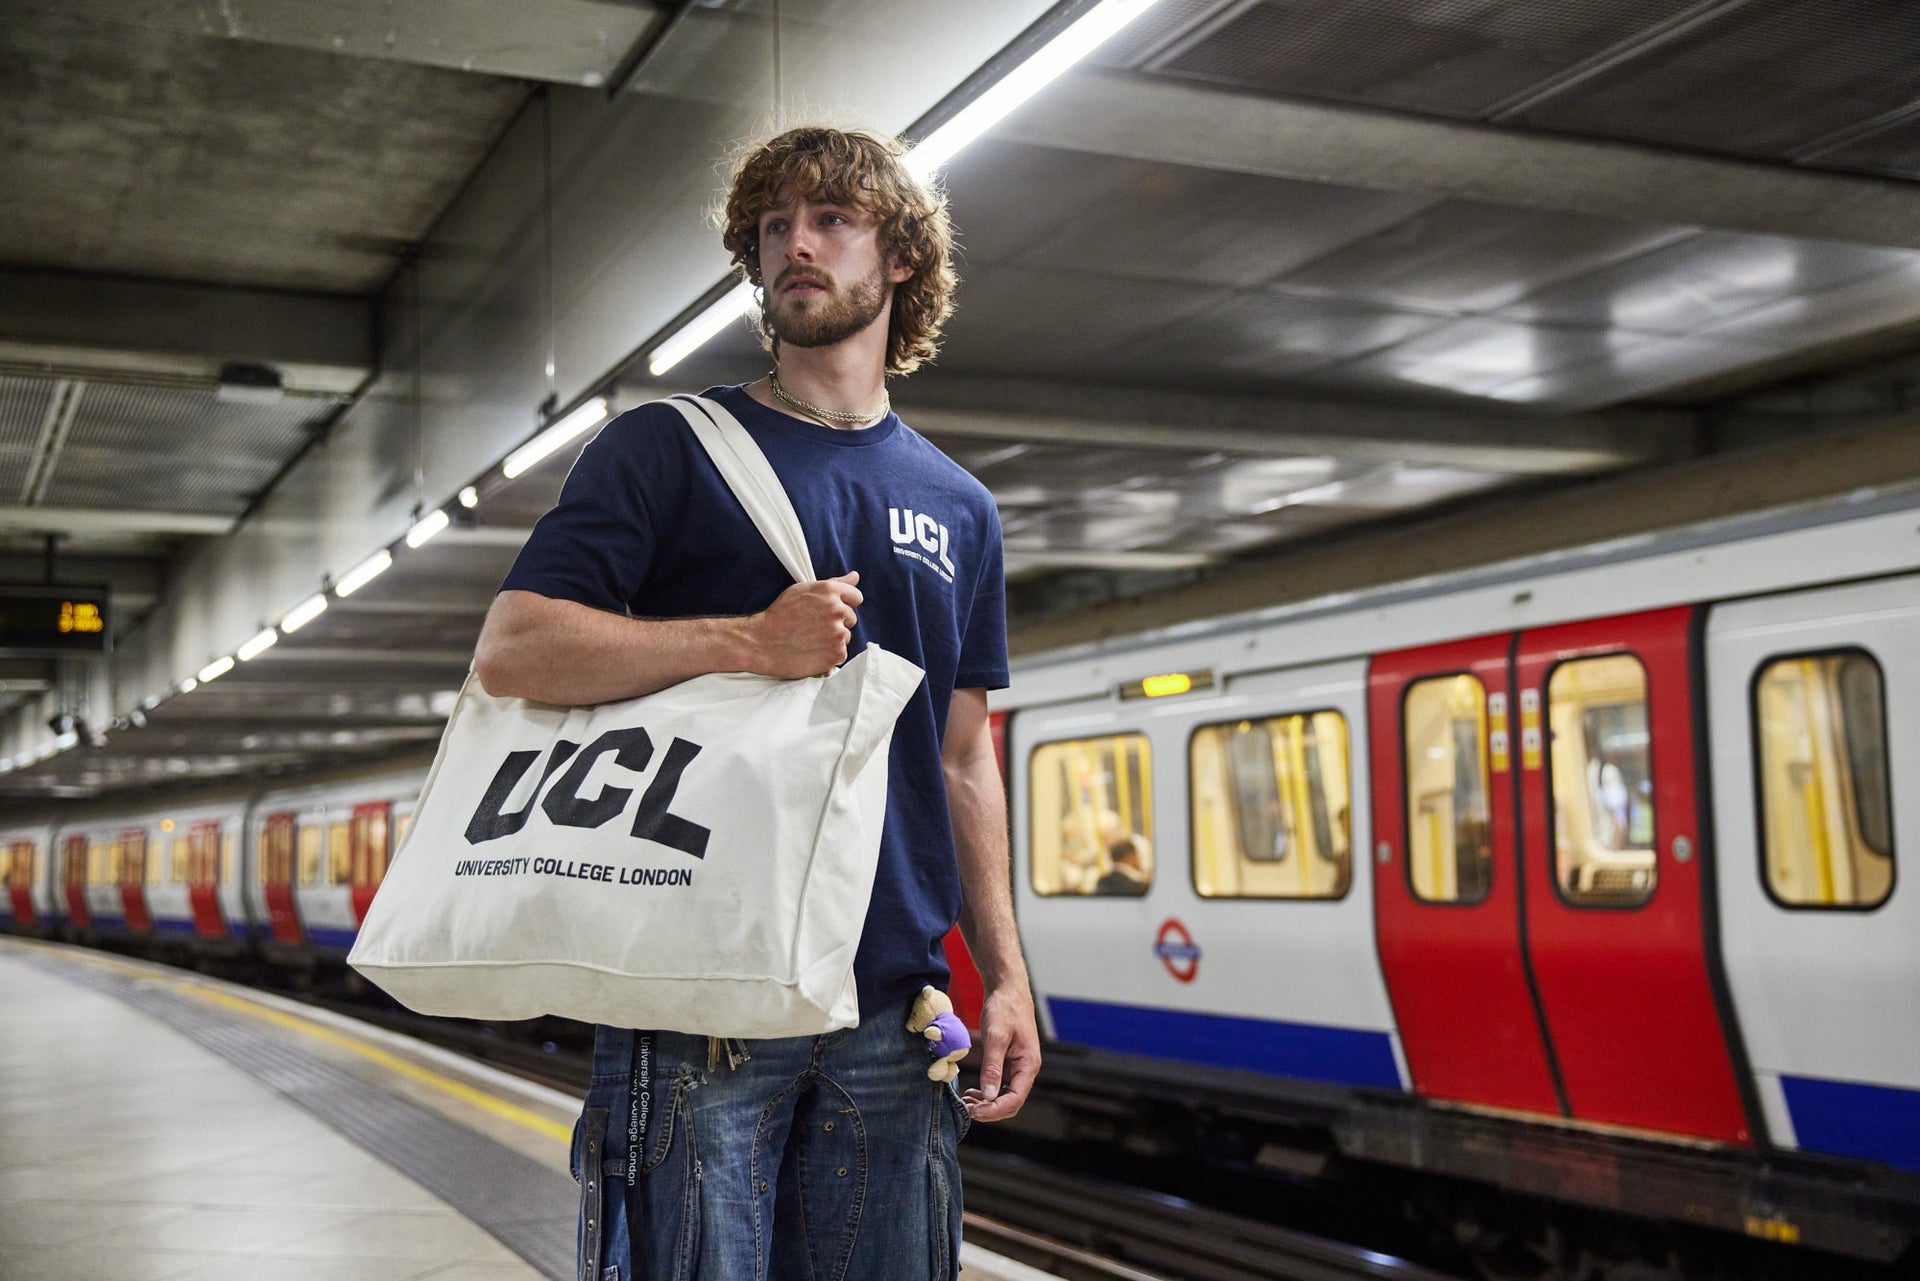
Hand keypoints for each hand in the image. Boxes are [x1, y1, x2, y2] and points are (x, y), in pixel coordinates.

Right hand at [746, 572, 861, 677]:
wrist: (762, 642)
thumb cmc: (779, 615)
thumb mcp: (802, 590)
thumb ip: (834, 583)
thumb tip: (854, 577)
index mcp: (830, 591)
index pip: (856, 597)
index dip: (843, 604)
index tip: (830, 612)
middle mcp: (837, 610)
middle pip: (851, 618)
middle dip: (837, 622)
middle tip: (814, 627)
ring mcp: (838, 633)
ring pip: (846, 636)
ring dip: (833, 639)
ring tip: (811, 640)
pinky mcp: (836, 653)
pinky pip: (841, 653)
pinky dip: (830, 655)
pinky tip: (813, 651)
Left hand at [961, 984, 1039, 1122]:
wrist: (1007, 988)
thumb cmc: (1004, 1008)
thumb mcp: (995, 1037)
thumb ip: (993, 1067)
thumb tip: (989, 1096)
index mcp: (1029, 1064)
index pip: (1015, 1099)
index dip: (994, 1110)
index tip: (974, 1112)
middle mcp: (1027, 1068)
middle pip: (1011, 1102)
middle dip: (990, 1109)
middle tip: (967, 1109)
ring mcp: (1020, 1066)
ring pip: (1006, 1095)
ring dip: (988, 1103)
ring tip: (967, 1102)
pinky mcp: (1011, 1061)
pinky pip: (1002, 1084)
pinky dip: (988, 1091)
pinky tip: (974, 1091)